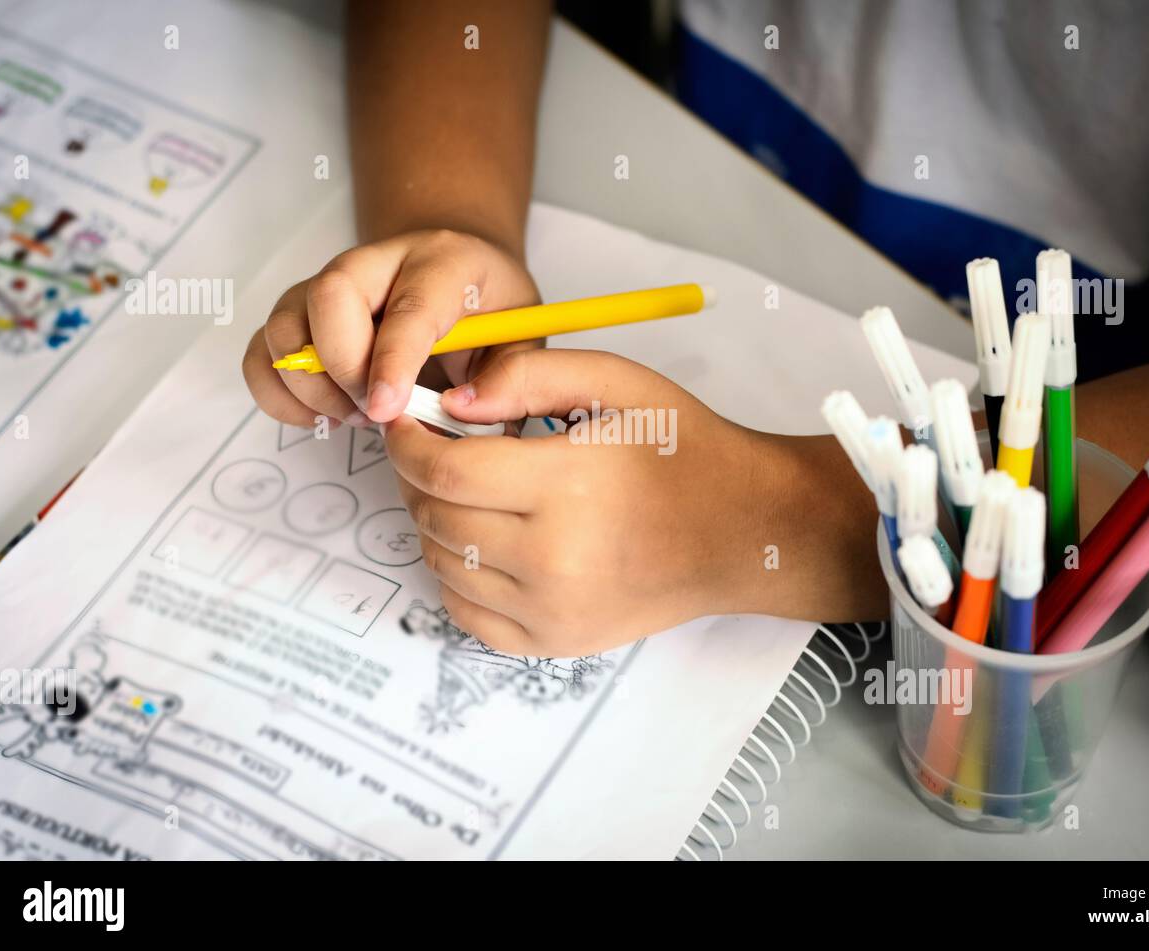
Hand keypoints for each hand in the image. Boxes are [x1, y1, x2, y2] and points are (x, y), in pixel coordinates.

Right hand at [242, 229, 540, 428]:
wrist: (457, 267)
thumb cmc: (489, 307)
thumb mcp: (522, 334)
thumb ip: (509, 376)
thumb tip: (467, 415)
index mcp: (443, 261)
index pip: (408, 306)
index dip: (392, 361)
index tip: (387, 410)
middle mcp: (375, 263)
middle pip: (328, 299)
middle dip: (345, 371)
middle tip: (377, 413)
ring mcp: (328, 286)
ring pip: (285, 327)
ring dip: (312, 388)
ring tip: (357, 413)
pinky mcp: (300, 315)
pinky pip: (263, 354)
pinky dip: (280, 394)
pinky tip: (323, 414)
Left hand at [385, 349, 860, 656]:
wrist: (742, 531)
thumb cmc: (683, 451)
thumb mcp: (618, 382)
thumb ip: (530, 376)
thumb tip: (452, 405)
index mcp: (568, 486)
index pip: (443, 470)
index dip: (407, 442)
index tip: (407, 423)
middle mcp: (553, 559)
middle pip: (435, 517)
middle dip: (418, 477)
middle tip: (437, 450)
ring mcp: (551, 612)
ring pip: (443, 564)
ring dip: (437, 522)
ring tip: (470, 492)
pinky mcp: (553, 643)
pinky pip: (465, 612)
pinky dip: (457, 574)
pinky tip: (487, 540)